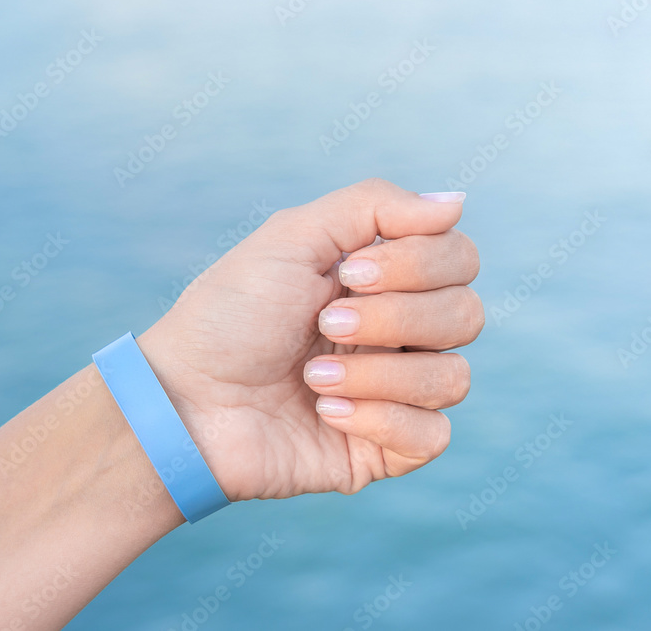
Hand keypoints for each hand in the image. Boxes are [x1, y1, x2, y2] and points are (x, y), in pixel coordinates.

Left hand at [138, 179, 482, 500]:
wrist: (184, 402)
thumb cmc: (230, 315)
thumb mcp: (292, 237)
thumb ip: (375, 206)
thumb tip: (457, 201)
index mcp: (388, 279)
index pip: (460, 257)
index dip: (418, 264)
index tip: (347, 273)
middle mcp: (404, 333)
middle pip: (467, 315)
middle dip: (394, 318)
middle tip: (325, 324)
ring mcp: (398, 392)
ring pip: (453, 377)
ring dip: (378, 374)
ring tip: (314, 378)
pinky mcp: (387, 449)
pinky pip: (433, 435)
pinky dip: (378, 421)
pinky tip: (326, 414)